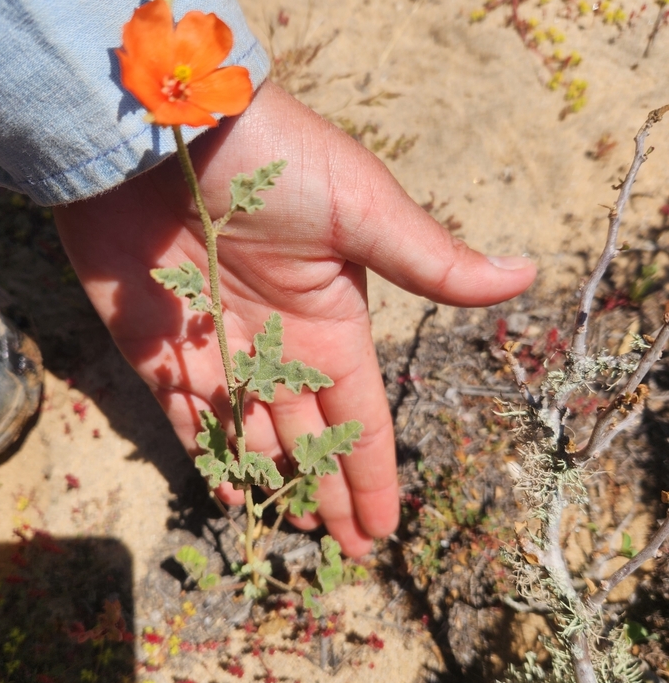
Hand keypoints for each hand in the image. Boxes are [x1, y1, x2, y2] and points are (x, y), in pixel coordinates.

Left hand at [54, 80, 534, 555]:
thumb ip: (430, 262)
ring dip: (273, 483)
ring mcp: (218, 350)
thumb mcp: (365, 208)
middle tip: (342, 551)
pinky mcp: (158, 349)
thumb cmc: (274, 160)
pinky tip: (226, 495)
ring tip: (292, 529)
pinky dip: (207, 457)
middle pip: (309, 438)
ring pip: (251, 437)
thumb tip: (524, 276)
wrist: (166, 130)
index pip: (361, 416)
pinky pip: (186, 420)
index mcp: (331, 322)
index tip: (382, 529)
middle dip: (327, 493)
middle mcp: (278, 345)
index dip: (373, 474)